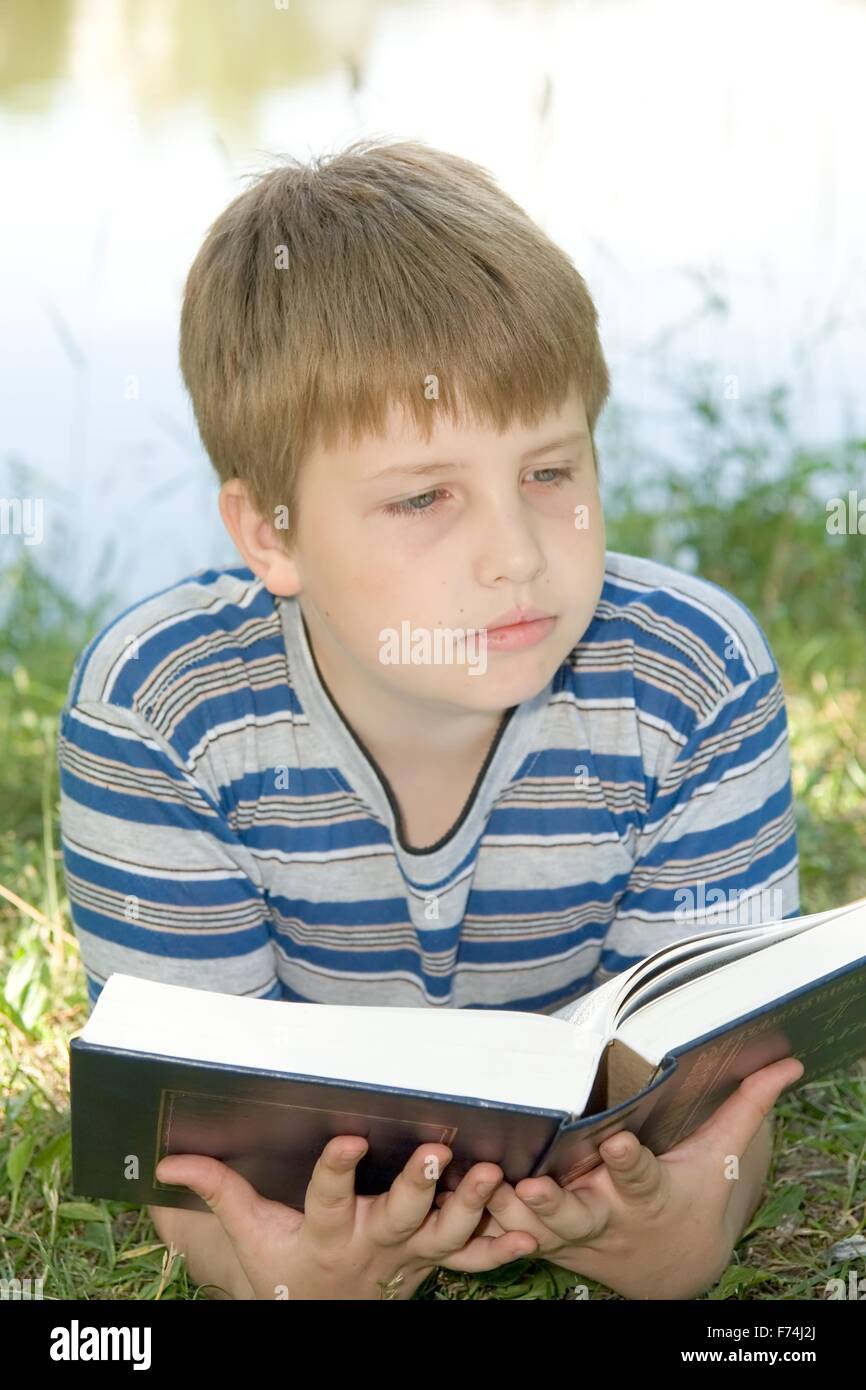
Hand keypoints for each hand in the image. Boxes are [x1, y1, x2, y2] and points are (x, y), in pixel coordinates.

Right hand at [155, 1136, 537, 1299]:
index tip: (348, 1137)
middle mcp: (369, 1243)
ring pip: (443, 1234)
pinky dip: (499, 1249)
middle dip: (417, 1185)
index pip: (325, 1197)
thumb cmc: (282, 1268)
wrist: (318, 1313)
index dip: (336, 1169)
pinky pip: (470, 1260)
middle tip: (438, 1151)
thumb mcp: (248, 1233)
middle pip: (396, 1215)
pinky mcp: (433, 1262)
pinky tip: (527, 1233)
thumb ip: (218, 1190)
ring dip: (469, 1207)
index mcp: (323, 1231)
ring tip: (493, 1175)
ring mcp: (407, 1256)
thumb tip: (167, 1161)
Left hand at [437, 1055, 804, 1298]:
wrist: (671, 1267)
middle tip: (536, 1184)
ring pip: (530, 1225)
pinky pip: (505, 1234)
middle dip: (556, 1201)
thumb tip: (789, 1063)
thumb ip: (746, 1108)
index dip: (630, 1162)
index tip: (621, 1143)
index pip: (640, 1177)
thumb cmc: (694, 1195)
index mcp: (648, 1194)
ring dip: (503, 1206)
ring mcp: (570, 1234)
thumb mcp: (721, 1159)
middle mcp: (605, 1216)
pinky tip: (449, 1195)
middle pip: (577, 1213)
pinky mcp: (542, 1240)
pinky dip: (480, 1220)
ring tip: (477, 1179)